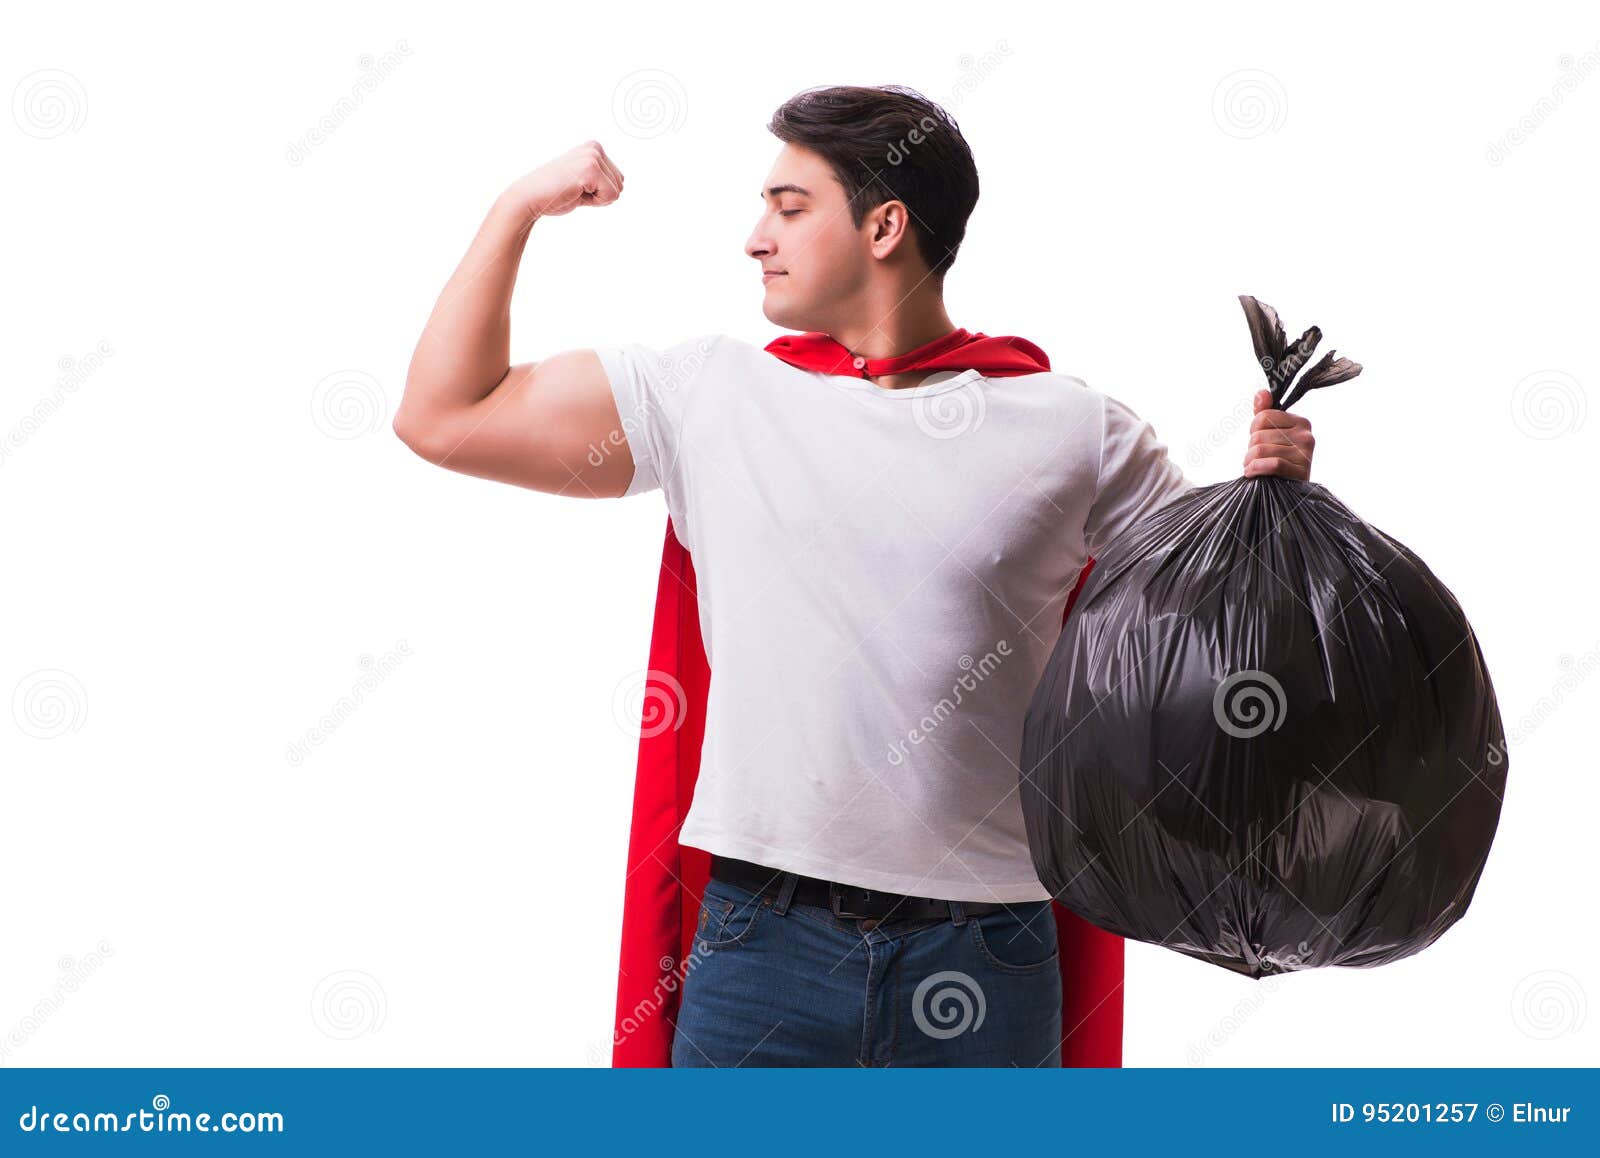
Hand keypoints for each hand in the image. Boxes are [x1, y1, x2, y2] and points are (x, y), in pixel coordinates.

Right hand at [502, 141, 624, 222]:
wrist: (529, 198)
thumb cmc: (554, 193)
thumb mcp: (582, 180)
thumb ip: (600, 178)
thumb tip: (622, 183)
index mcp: (594, 147)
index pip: (618, 179)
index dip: (599, 191)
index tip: (577, 186)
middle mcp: (595, 147)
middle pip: (620, 184)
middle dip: (600, 195)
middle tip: (574, 190)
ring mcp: (593, 157)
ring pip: (617, 191)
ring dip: (596, 199)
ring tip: (573, 190)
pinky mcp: (591, 170)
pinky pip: (611, 196)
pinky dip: (595, 202)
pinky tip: (574, 193)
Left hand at [1243, 389, 1314, 479]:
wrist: (1288, 493)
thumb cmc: (1278, 461)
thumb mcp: (1270, 436)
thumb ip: (1264, 413)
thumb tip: (1261, 393)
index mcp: (1301, 422)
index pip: (1263, 417)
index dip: (1253, 431)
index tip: (1259, 442)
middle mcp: (1306, 435)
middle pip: (1258, 435)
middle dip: (1250, 450)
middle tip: (1256, 459)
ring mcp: (1305, 453)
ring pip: (1261, 450)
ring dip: (1250, 462)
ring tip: (1254, 468)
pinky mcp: (1301, 471)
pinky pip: (1272, 464)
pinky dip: (1257, 469)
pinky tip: (1254, 473)